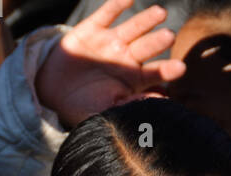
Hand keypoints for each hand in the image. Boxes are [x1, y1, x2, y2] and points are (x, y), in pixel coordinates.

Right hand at [36, 0, 184, 128]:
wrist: (51, 91)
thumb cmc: (82, 104)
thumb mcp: (103, 111)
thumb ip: (128, 107)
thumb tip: (157, 104)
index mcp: (134, 78)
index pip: (155, 73)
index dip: (167, 70)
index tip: (179, 68)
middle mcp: (127, 57)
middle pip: (147, 46)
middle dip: (158, 41)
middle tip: (169, 37)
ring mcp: (111, 41)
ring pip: (133, 28)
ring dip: (146, 20)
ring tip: (160, 13)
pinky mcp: (92, 29)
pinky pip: (107, 14)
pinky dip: (117, 5)